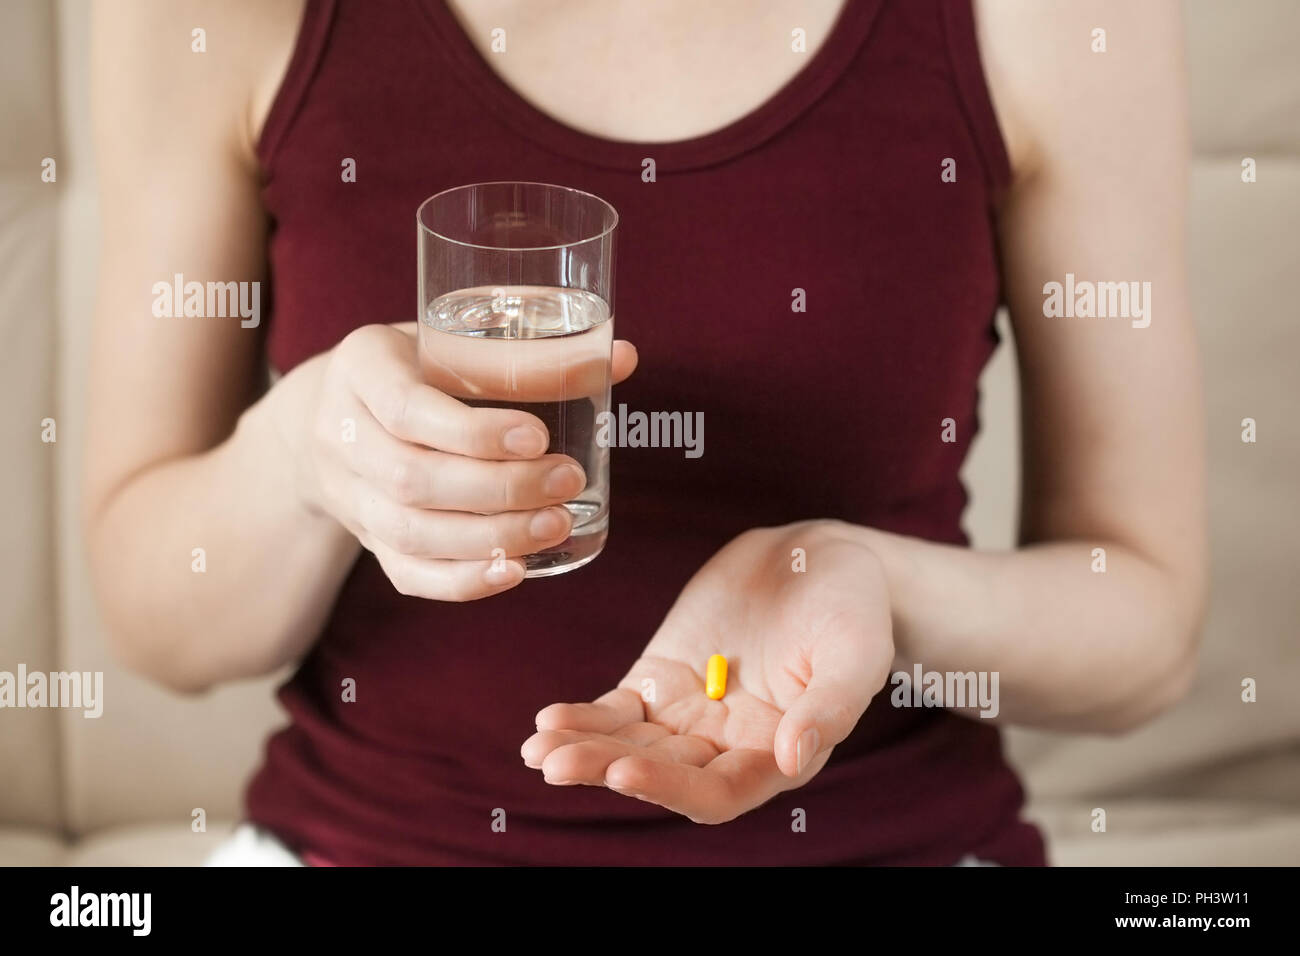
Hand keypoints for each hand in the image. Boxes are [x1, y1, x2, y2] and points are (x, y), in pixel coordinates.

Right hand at [276, 322, 636, 600]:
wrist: (343, 407)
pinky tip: (517, 570)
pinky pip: (407, 574)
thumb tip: (624, 358)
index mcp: (359, 367)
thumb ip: (530, 354)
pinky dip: (463, 581)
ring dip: (491, 537)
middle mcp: (338, 433)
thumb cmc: (419, 366)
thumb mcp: (457, 342)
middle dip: (498, 488)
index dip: (473, 432)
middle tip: (567, 480)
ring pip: (409, 532)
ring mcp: (348, 494)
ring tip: (557, 524)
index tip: (539, 437)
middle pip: (410, 479)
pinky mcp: (366, 538)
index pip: (407, 409)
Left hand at [522, 521, 893, 822]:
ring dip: (584, 749)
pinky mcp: (663, 679)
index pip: (717, 793)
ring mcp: (691, 715)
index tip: (623, 768)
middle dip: (606, 768)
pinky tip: (547, 721)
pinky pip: (617, 709)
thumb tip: (794, 758)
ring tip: (537, 746)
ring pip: (630, 745)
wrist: (820, 558)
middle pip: (660, 774)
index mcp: (777, 755)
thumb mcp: (858, 651)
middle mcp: (728, 747)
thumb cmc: (853, 608)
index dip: (669, 789)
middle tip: (555, 761)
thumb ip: (832, 706)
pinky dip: (584, 717)